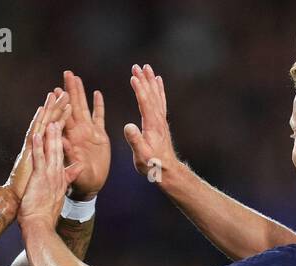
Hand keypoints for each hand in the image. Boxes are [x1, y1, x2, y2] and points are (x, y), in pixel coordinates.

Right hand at [8, 90, 71, 198]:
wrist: (28, 213)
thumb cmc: (39, 200)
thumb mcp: (57, 182)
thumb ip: (67, 172)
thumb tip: (77, 166)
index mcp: (45, 154)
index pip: (55, 133)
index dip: (63, 118)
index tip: (71, 104)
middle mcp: (36, 150)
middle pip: (48, 126)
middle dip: (56, 109)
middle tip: (64, 92)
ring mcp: (31, 154)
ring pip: (40, 130)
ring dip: (46, 113)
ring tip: (52, 96)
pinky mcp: (28, 162)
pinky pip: (33, 146)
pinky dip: (37, 133)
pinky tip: (40, 120)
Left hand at [18, 121, 80, 231]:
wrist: (40, 226)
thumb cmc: (44, 215)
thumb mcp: (58, 196)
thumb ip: (66, 180)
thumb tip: (75, 172)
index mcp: (60, 179)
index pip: (61, 155)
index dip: (63, 141)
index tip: (63, 127)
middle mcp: (57, 175)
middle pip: (59, 149)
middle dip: (61, 133)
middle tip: (62, 121)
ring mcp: (50, 175)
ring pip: (51, 150)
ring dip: (52, 134)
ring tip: (52, 119)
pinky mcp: (41, 177)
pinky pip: (40, 158)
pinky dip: (39, 145)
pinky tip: (38, 134)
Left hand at [59, 70, 108, 199]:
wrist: (90, 185)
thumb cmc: (78, 180)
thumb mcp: (71, 167)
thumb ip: (67, 153)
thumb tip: (59, 140)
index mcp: (70, 139)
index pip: (64, 117)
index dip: (61, 103)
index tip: (57, 90)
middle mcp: (78, 132)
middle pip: (73, 107)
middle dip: (69, 90)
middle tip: (66, 74)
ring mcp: (88, 132)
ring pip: (84, 108)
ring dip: (80, 93)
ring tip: (77, 78)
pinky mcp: (100, 136)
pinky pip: (99, 118)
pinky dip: (98, 106)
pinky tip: (97, 93)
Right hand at [123, 63, 178, 184]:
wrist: (167, 170)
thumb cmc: (152, 165)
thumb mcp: (141, 156)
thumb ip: (135, 141)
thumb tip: (128, 126)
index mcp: (152, 126)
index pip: (145, 103)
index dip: (140, 89)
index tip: (133, 76)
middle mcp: (158, 119)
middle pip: (151, 95)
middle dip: (144, 80)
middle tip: (137, 66)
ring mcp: (161, 119)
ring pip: (156, 95)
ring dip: (151, 81)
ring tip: (146, 67)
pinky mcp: (161, 121)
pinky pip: (160, 100)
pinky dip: (158, 89)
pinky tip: (157, 81)